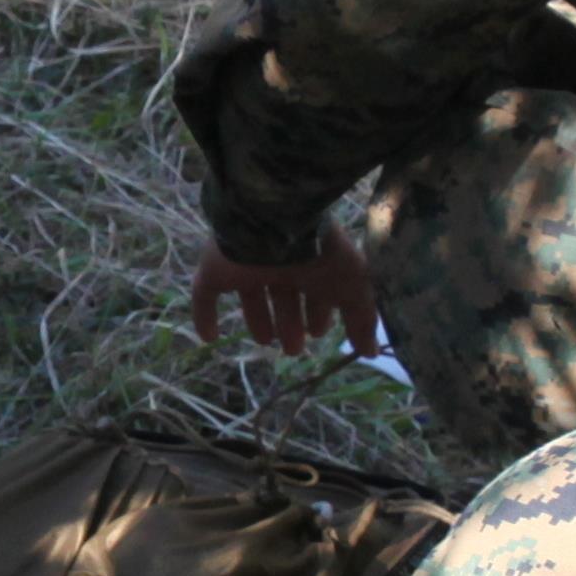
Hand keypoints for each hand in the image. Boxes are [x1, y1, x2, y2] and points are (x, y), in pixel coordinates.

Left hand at [190, 237, 386, 356]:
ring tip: (265, 340)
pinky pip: (205, 294)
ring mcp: (246, 265)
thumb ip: (362, 319)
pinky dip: (205, 316)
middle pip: (284, 295)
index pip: (315, 290)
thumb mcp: (353, 288)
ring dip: (258, 319)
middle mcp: (279, 263)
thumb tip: (370, 353)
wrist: (275, 223)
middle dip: (290, 321)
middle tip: (292, 348)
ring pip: (251, 294)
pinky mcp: (216, 269)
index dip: (317, 312)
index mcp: (311, 263)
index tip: (317, 333)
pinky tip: (209, 338)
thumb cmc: (321, 255)